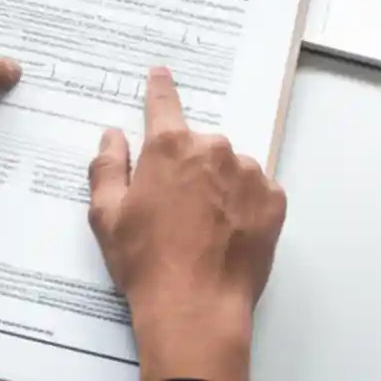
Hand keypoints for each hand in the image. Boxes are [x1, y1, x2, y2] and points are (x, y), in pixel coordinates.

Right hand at [88, 67, 285, 380]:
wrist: (195, 306)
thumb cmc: (146, 262)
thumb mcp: (106, 215)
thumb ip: (107, 167)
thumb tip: (112, 137)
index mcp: (169, 147)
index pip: (163, 102)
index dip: (159, 87)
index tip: (161, 74)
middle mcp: (213, 150)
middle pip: (197, 145)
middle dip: (186, 167)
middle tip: (173, 208)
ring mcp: (248, 174)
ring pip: (228, 167)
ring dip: (217, 185)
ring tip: (201, 227)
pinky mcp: (274, 200)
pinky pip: (256, 190)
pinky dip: (242, 204)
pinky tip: (226, 232)